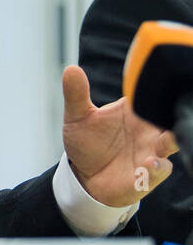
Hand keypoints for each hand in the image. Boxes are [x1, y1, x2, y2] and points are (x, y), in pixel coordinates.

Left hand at [61, 65, 178, 206]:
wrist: (84, 176)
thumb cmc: (87, 143)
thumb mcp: (77, 117)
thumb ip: (76, 94)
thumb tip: (71, 69)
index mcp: (134, 111)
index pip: (151, 94)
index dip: (156, 88)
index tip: (158, 79)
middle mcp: (148, 130)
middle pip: (169, 118)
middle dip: (174, 114)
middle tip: (171, 111)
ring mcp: (151, 151)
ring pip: (172, 143)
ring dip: (171, 141)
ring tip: (167, 139)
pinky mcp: (149, 173)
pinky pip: (161, 169)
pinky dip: (158, 167)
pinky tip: (149, 162)